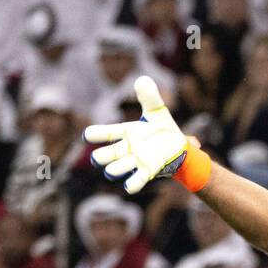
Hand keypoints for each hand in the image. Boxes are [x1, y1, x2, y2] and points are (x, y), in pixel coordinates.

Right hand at [84, 76, 189, 194]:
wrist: (180, 147)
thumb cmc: (163, 128)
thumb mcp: (157, 111)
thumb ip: (149, 97)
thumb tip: (143, 80)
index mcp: (125, 133)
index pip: (105, 133)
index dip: (95, 134)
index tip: (87, 135)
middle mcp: (126, 148)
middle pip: (105, 155)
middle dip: (100, 157)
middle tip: (98, 157)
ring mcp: (136, 161)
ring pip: (117, 168)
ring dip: (115, 169)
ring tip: (114, 169)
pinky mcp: (148, 172)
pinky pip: (136, 180)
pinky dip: (132, 184)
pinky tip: (128, 187)